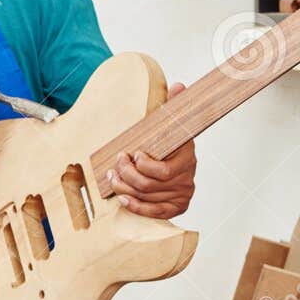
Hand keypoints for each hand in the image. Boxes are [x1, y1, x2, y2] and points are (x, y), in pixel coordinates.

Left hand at [106, 82, 196, 218]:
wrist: (177, 162)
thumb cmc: (168, 143)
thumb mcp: (170, 123)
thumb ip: (172, 106)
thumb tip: (179, 86)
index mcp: (187, 158)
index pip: (162, 170)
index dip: (141, 165)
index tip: (131, 153)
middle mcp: (186, 179)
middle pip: (147, 184)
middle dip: (126, 173)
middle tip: (116, 162)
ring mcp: (181, 195)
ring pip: (145, 196)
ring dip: (123, 186)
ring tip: (112, 176)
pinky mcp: (175, 207)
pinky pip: (153, 212)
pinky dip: (134, 206)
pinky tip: (122, 197)